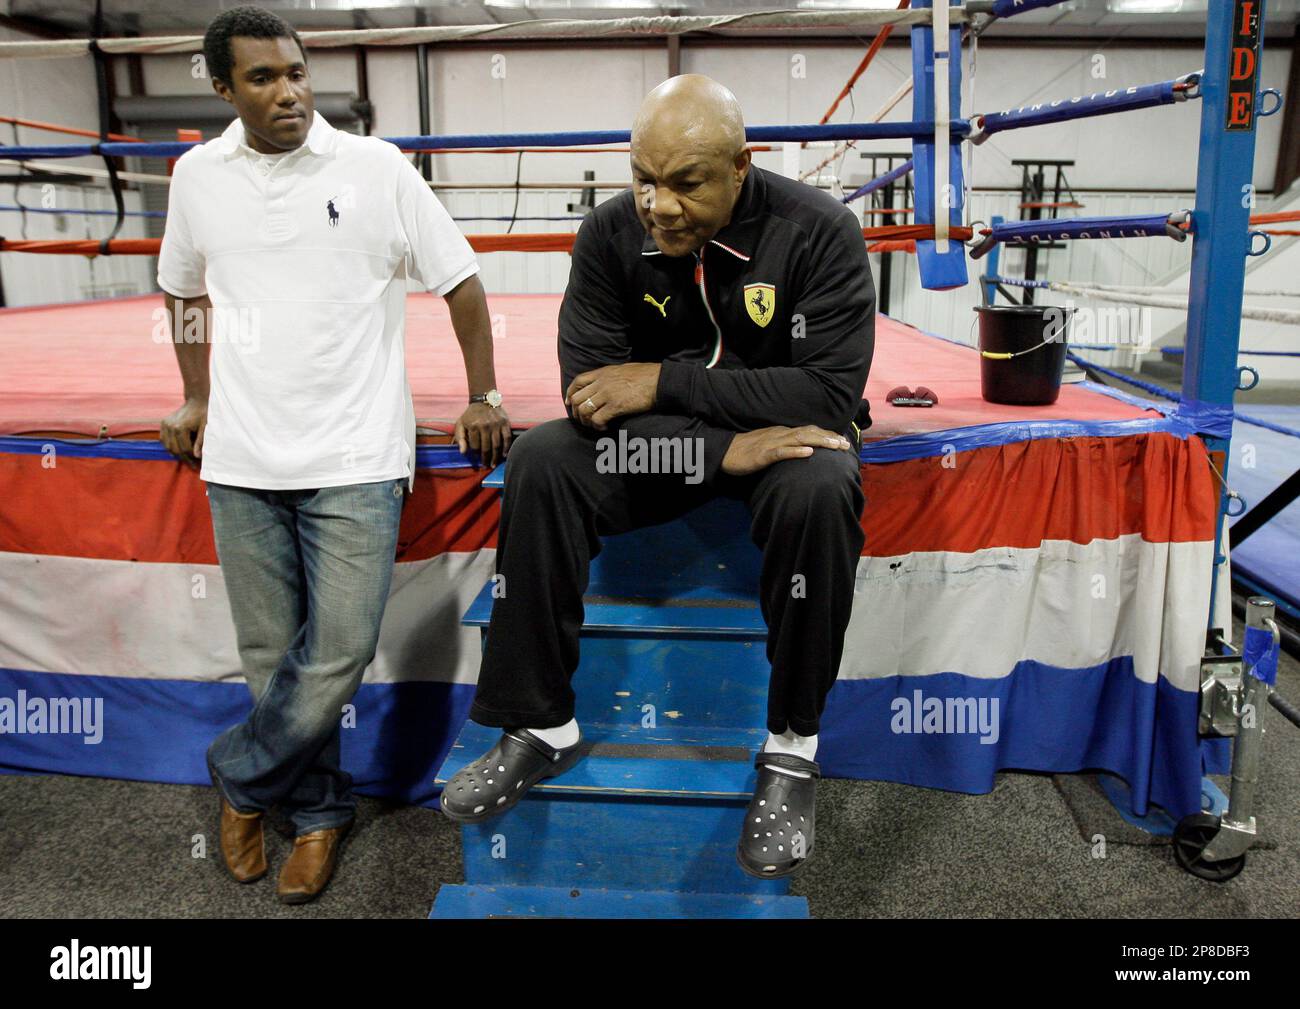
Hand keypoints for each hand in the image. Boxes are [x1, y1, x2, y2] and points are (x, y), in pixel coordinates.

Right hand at [160, 398, 207, 470]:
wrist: (196, 401)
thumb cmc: (203, 414)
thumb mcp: (205, 428)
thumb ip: (200, 442)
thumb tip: (196, 456)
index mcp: (180, 427)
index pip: (185, 449)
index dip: (193, 457)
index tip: (199, 463)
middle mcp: (170, 426)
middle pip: (175, 449)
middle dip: (185, 458)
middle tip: (193, 464)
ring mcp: (165, 424)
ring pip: (168, 446)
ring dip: (177, 453)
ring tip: (187, 458)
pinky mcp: (163, 423)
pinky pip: (163, 440)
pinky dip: (170, 446)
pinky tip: (179, 449)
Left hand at [454, 402, 511, 467]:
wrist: (484, 400)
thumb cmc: (471, 415)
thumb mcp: (461, 424)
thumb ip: (460, 438)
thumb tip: (462, 452)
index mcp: (473, 426)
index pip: (475, 446)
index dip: (476, 454)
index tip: (477, 460)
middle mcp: (485, 425)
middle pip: (486, 447)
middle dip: (486, 459)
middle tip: (486, 466)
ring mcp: (496, 424)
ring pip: (496, 445)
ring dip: (495, 457)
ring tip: (493, 464)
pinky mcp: (505, 423)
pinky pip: (507, 438)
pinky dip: (506, 448)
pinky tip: (504, 455)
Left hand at [565, 363, 660, 430]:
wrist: (659, 380)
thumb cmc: (646, 375)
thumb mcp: (623, 370)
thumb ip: (610, 376)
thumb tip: (606, 385)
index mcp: (603, 372)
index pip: (578, 381)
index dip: (570, 393)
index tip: (569, 403)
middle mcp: (602, 383)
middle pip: (577, 398)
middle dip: (576, 412)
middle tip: (583, 420)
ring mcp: (608, 394)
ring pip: (584, 410)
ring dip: (586, 421)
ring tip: (593, 425)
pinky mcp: (616, 406)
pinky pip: (597, 419)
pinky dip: (597, 426)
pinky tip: (604, 428)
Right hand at [721, 425, 852, 476]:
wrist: (725, 452)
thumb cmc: (747, 451)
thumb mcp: (770, 445)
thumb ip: (786, 445)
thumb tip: (804, 449)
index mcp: (782, 432)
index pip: (809, 430)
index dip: (827, 434)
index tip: (843, 440)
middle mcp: (780, 434)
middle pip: (809, 432)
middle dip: (829, 437)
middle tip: (846, 444)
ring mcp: (772, 443)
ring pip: (799, 439)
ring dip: (819, 441)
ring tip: (834, 445)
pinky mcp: (763, 454)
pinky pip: (781, 452)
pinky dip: (796, 451)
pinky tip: (808, 452)